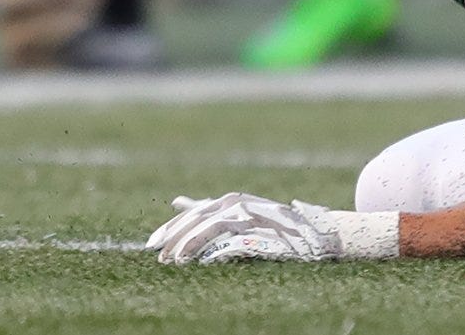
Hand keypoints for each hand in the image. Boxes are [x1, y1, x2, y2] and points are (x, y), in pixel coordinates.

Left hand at [149, 193, 339, 264]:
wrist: (312, 234)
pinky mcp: (264, 234)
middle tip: (159, 257)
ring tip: (177, 262)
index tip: (152, 244)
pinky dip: (219, 252)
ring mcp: (252, 218)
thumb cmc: (270, 224)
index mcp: (230, 201)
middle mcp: (239, 205)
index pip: (194, 213)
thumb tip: (177, 202)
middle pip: (200, 219)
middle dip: (177, 238)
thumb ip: (207, 208)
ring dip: (193, 245)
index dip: (172, 228)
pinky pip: (237, 243)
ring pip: (214, 228)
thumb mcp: (236, 211)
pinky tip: (205, 264)